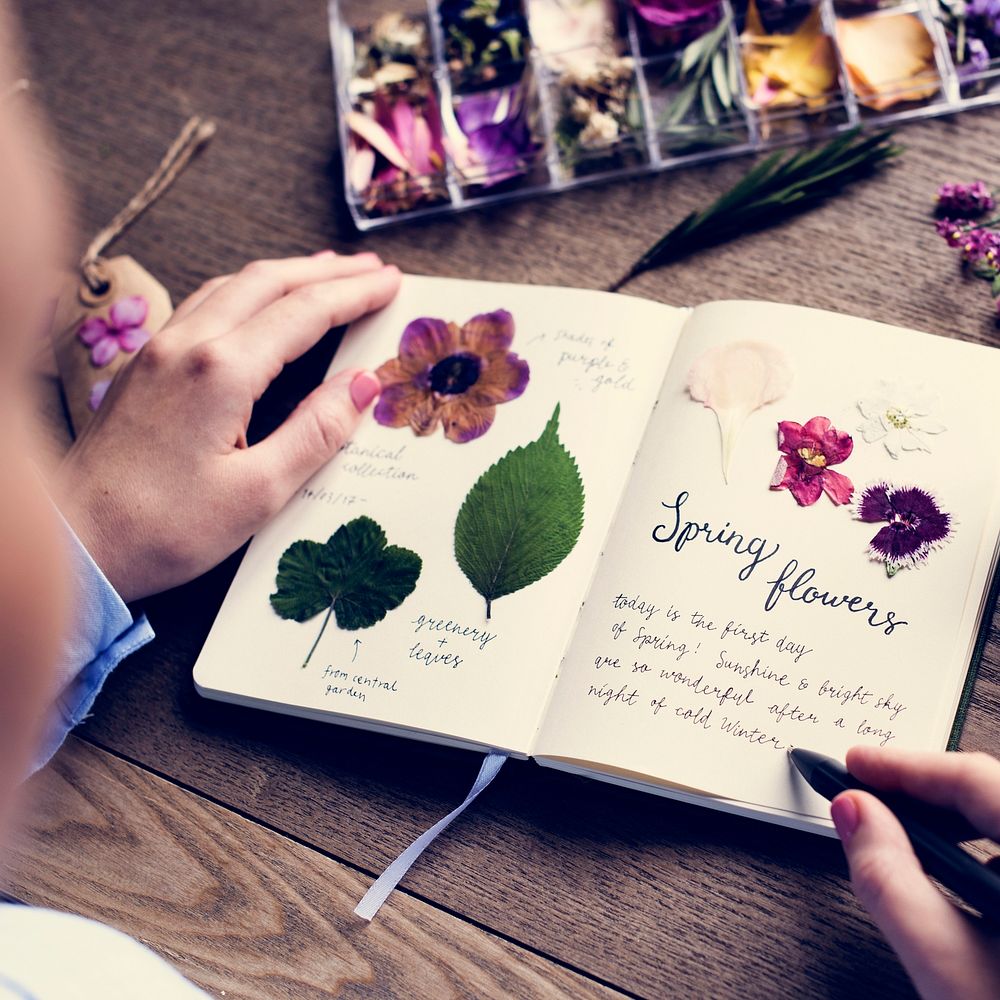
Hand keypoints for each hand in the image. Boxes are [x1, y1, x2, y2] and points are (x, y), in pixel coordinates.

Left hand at [55, 252, 400, 601]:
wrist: (77, 542)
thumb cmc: (163, 528)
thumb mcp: (259, 492)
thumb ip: (317, 432)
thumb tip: (364, 383)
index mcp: (221, 371)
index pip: (303, 313)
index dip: (352, 294)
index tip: (390, 283)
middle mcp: (187, 345)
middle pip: (267, 283)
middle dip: (325, 272)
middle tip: (372, 269)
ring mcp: (159, 350)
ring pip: (232, 286)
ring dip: (285, 275)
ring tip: (325, 274)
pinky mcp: (144, 366)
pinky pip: (204, 305)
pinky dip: (247, 292)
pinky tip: (258, 304)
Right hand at [833, 747, 999, 999]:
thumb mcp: (949, 970)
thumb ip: (889, 881)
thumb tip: (854, 814)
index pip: (978, 780)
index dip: (908, 766)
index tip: (857, 764)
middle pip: (999, 792)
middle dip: (929, 789)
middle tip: (869, 792)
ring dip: (958, 818)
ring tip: (902, 831)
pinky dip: (987, 850)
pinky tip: (957, 874)